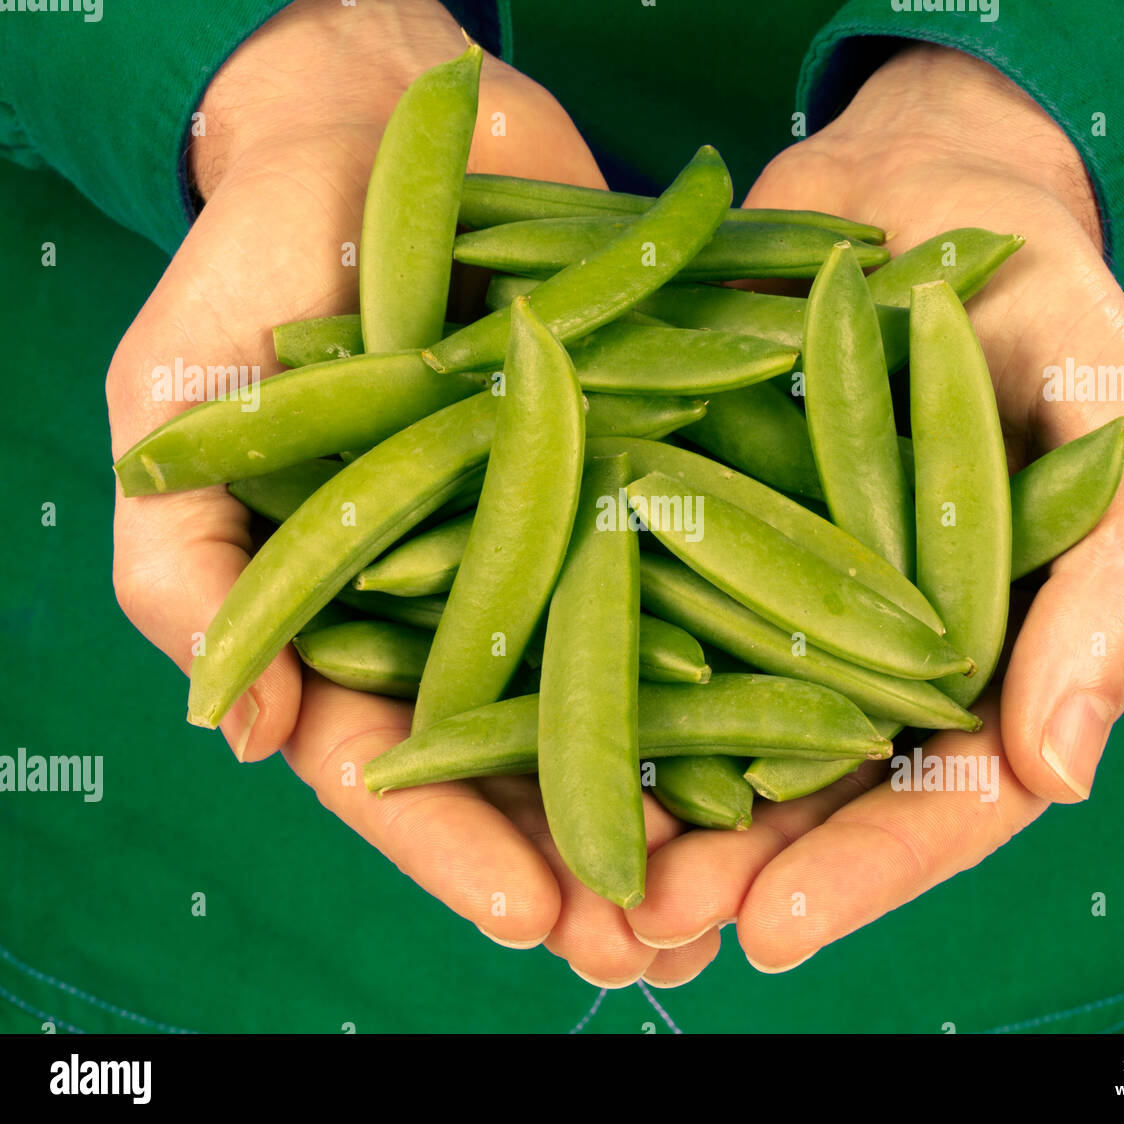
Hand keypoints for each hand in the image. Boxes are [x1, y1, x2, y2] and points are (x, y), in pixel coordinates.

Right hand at [106, 0, 674, 977]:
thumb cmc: (257, 257)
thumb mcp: (175, 399)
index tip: (529, 915)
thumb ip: (186, 562)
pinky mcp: (646, 470)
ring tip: (745, 883)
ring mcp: (563, 535)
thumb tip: (238, 737)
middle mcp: (470, 591)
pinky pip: (700, 565)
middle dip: (587, 851)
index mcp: (355, 609)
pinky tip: (804, 716)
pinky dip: (745, 635)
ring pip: (626, 685)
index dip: (451, 845)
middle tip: (662, 945)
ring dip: (681, 784)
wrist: (392, 126)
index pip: (395, 760)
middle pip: (526, 751)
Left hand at [626, 43, 1123, 974]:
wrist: (922, 185)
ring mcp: (772, 597)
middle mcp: (869, 652)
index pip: (937, 800)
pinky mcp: (688, 534)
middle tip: (635, 932)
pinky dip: (583, 673)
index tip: (778, 932)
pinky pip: (636, 616)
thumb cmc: (1045, 299)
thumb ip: (1104, 590)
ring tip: (562, 880)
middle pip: (802, 798)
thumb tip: (1062, 773)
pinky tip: (511, 730)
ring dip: (638, 809)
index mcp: (983, 657)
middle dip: (722, 874)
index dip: (865, 874)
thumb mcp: (1115, 418)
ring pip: (704, 732)